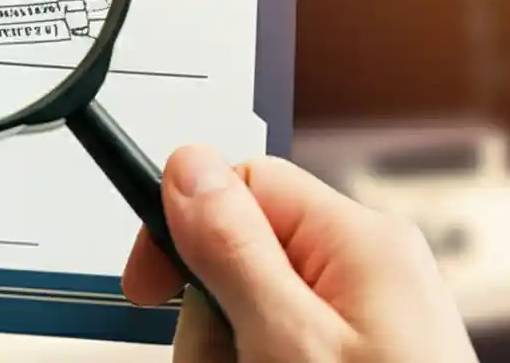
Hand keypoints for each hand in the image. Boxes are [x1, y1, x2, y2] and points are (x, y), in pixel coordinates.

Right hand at [123, 145, 477, 361]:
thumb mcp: (290, 341)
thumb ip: (236, 248)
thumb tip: (188, 166)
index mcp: (358, 241)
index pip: (243, 184)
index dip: (183, 225)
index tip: (148, 283)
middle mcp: (361, 272)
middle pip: (234, 256)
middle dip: (209, 319)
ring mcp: (355, 322)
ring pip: (240, 314)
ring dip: (225, 358)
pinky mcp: (342, 358)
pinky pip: (266, 348)